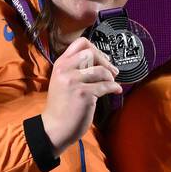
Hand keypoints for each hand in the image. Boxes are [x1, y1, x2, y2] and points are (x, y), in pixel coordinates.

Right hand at [41, 38, 121, 153]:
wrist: (54, 128)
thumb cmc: (61, 107)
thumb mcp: (62, 81)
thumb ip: (75, 69)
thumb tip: (100, 61)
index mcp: (60, 64)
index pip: (80, 43)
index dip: (95, 48)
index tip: (102, 60)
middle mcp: (65, 70)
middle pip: (91, 52)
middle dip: (105, 61)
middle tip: (111, 71)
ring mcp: (73, 82)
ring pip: (100, 70)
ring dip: (111, 76)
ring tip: (112, 82)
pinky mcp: (83, 94)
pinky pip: (105, 86)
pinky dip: (114, 87)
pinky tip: (116, 90)